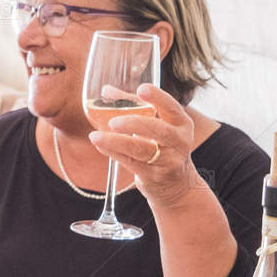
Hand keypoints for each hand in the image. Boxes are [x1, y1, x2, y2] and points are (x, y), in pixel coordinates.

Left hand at [89, 83, 204, 208]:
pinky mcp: (154, 176)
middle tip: (113, 122)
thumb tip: (107, 90)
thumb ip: (134, 106)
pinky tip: (100, 145)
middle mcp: (179, 142)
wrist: (176, 186)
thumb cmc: (164, 148)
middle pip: (157, 130)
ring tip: (95, 136)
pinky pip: (130, 163)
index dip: (158, 97)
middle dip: (134, 124)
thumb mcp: (158, 125)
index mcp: (182, 124)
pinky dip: (113, 153)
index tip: (142, 89)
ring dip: (116, 142)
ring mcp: (168, 161)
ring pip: (141, 149)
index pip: (172, 107)